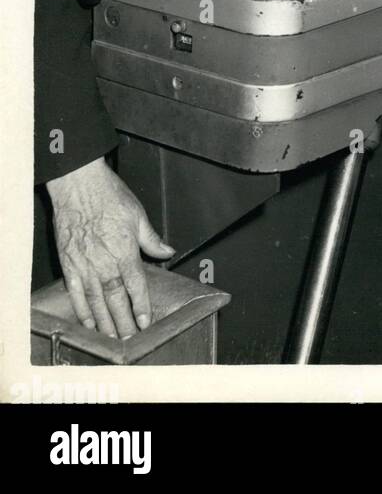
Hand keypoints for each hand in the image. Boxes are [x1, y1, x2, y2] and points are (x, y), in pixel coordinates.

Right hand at [46, 158, 174, 338]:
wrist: (78, 185)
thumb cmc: (108, 195)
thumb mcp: (138, 215)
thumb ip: (152, 239)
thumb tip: (168, 252)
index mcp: (125, 251)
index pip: (136, 286)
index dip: (141, 306)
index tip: (146, 321)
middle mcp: (105, 262)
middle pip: (116, 300)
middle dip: (124, 322)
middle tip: (131, 340)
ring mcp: (85, 265)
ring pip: (96, 302)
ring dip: (104, 322)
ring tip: (112, 338)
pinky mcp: (69, 264)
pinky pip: (76, 293)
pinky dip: (81, 310)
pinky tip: (88, 322)